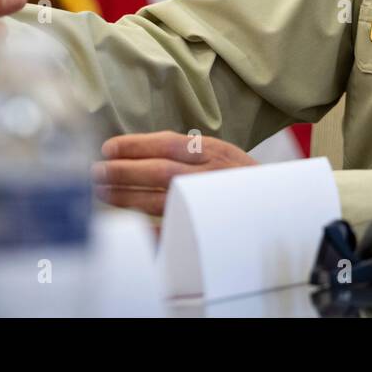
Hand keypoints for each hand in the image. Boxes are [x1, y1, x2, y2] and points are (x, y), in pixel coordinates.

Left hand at [93, 130, 258, 216]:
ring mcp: (209, 201)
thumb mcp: (220, 152)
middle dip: (124, 172)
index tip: (108, 148)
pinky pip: (173, 227)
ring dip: (128, 198)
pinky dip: (149, 227)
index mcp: (214, 151)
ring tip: (103, 193)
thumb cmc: (239, 177)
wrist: (275, 204)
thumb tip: (139, 149)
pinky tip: (128, 224)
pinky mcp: (206, 224)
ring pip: (162, 200)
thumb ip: (187, 149)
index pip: (167, 143)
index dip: (135, 145)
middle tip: (96, 172)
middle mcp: (211, 175)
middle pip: (160, 171)